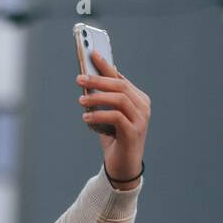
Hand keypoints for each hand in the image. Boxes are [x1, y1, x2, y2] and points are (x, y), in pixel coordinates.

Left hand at [77, 47, 149, 188]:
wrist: (123, 167)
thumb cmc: (114, 140)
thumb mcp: (107, 117)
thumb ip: (102, 102)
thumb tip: (87, 84)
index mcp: (137, 99)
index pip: (120, 78)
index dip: (106, 66)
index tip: (92, 54)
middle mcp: (142, 106)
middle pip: (120, 86)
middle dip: (98, 79)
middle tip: (79, 78)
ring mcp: (141, 119)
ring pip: (119, 99)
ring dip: (97, 97)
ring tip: (81, 100)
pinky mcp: (134, 132)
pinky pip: (116, 117)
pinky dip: (99, 115)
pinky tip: (86, 118)